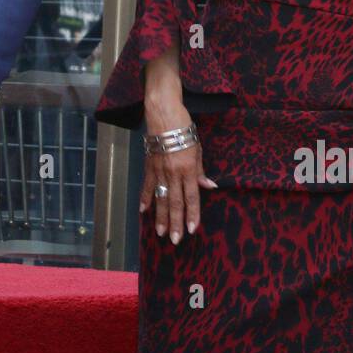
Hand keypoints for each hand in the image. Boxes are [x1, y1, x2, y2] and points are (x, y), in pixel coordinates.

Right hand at [140, 108, 217, 242]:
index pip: (191, 197)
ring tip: (160, 233)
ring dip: (160, 217)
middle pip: (174, 202)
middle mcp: (173, 172)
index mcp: (187, 169)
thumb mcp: (198, 148)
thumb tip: (209, 187)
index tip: (192, 229)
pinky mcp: (148, 165)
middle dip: (176, 222)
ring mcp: (159, 170)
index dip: (192, 214)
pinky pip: (147, 185)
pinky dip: (145, 198)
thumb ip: (200, 171)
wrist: (163, 112)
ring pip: (160, 198)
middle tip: (175, 240)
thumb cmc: (184, 128)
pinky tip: (143, 212)